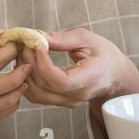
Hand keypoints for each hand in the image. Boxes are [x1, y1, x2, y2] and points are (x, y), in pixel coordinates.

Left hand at [18, 28, 138, 108]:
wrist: (114, 74)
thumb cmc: (104, 54)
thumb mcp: (88, 39)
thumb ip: (64, 39)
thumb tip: (39, 36)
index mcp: (91, 78)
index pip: (63, 82)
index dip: (45, 66)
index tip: (38, 47)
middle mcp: (79, 95)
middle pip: (45, 88)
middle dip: (30, 64)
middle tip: (25, 44)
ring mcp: (69, 102)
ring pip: (37, 94)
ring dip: (25, 73)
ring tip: (24, 52)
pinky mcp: (60, 102)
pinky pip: (37, 97)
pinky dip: (27, 81)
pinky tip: (27, 64)